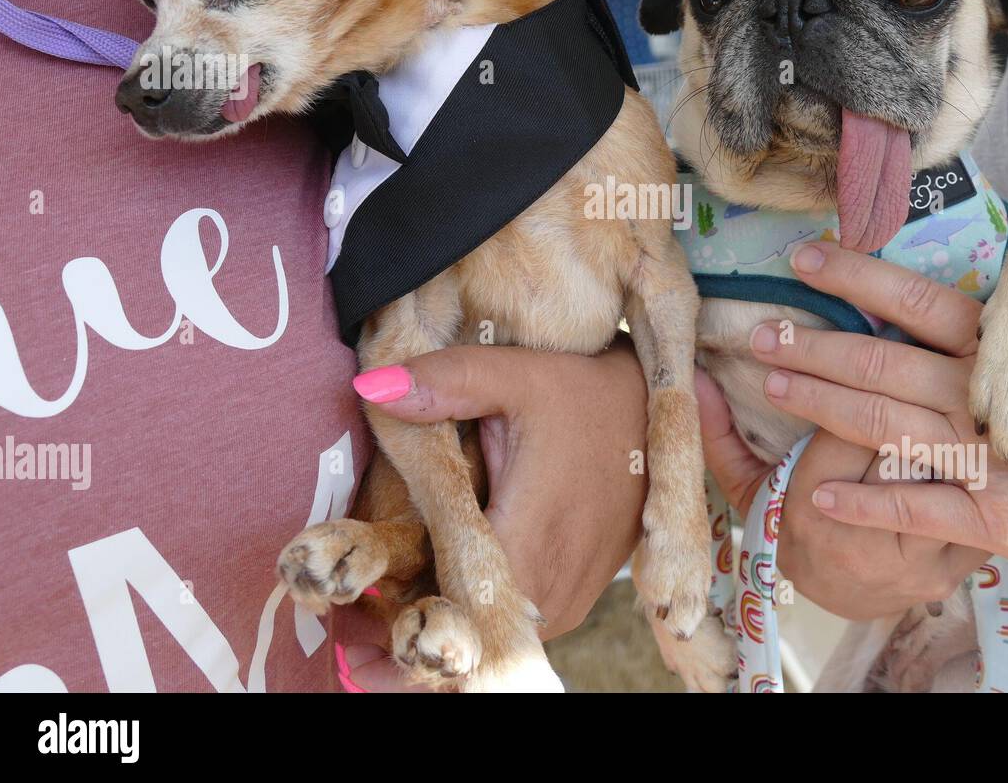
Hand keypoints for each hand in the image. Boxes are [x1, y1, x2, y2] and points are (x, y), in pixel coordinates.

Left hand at [342, 339, 649, 690]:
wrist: (656, 407)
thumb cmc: (584, 389)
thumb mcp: (517, 374)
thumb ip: (446, 383)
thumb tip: (370, 389)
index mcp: (531, 538)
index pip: (453, 610)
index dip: (398, 624)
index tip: (351, 631)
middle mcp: (555, 584)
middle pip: (468, 631)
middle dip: (411, 631)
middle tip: (353, 631)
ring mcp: (571, 596)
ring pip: (493, 633)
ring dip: (447, 625)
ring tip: (385, 614)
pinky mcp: (579, 595)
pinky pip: (519, 622)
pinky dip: (481, 615)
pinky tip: (443, 594)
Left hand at [746, 240, 1007, 642]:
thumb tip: (991, 277)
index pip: (920, 301)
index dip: (857, 276)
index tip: (807, 256)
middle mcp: (990, 397)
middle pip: (883, 360)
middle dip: (815, 345)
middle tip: (760, 333)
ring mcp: (987, 460)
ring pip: (885, 425)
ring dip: (821, 406)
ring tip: (773, 385)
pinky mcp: (993, 522)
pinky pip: (914, 510)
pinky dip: (863, 503)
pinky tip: (817, 498)